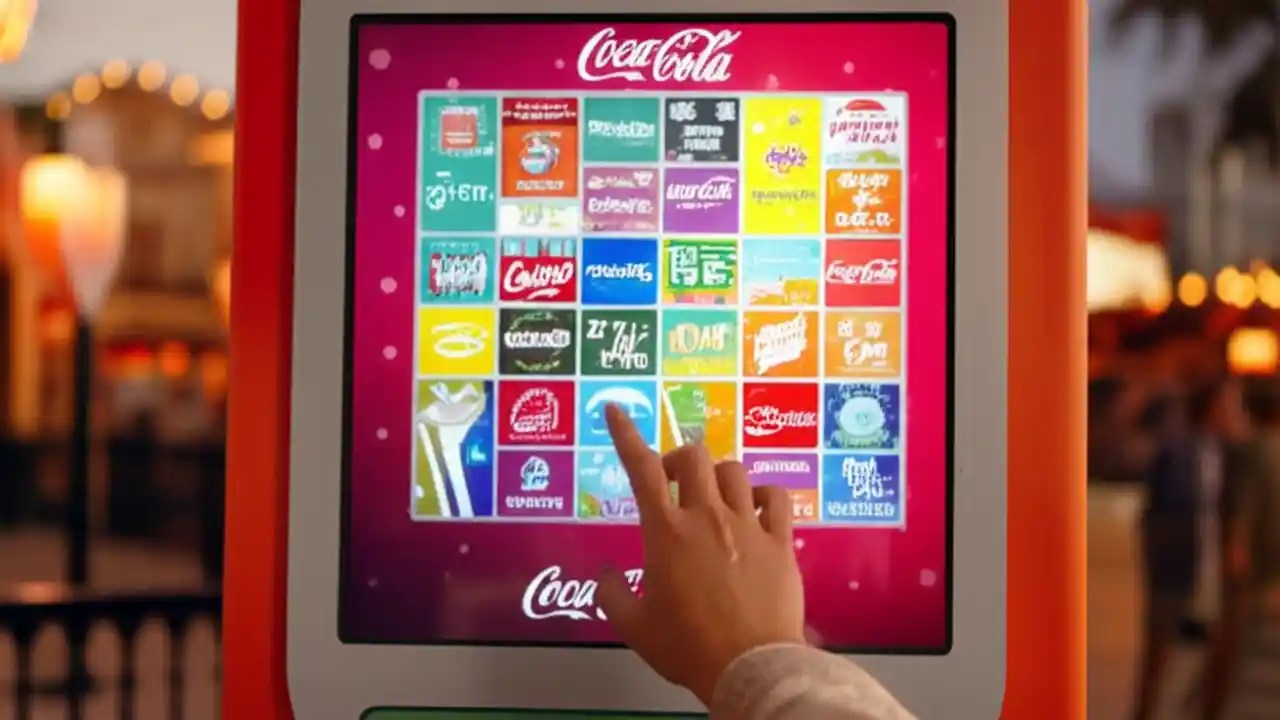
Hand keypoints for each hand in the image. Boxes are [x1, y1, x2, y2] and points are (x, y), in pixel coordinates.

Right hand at [597, 404, 805, 704]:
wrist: (749, 667)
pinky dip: (762, 494)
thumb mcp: (634, 627)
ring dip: (718, 477)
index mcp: (666, 533)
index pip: (642, 468)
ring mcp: (747, 526)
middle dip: (680, 459)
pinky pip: (776, 498)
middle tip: (674, 482)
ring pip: (734, 471)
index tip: (615, 410)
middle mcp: (706, 518)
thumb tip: (607, 574)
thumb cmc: (686, 647)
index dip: (626, 434)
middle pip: (694, 457)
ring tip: (714, 498)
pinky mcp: (780, 542)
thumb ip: (612, 594)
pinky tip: (755, 508)